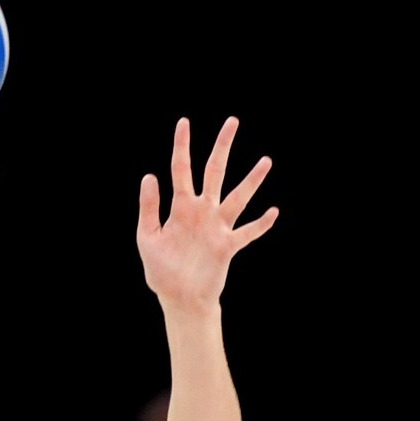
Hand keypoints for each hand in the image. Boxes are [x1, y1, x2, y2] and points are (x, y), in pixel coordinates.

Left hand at [136, 117, 278, 312]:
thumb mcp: (147, 237)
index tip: (184, 122)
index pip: (181, 169)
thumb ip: (149, 207)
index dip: (182, 146)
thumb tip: (150, 175)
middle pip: (214, 172)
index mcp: (180, 207)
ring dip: (251, 181)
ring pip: (237, 198)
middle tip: (232, 121)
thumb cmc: (162, 270)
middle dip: (222, 147)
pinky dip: (260, 224)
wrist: (178, 299)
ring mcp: (216, 228)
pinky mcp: (227, 246)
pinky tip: (272, 212)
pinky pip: (247, 233)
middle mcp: (202, 212)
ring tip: (266, 161)